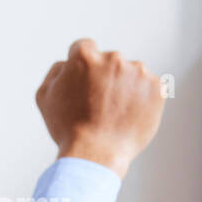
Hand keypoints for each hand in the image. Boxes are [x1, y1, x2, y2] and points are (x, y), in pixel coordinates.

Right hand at [35, 38, 164, 178]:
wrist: (95, 154)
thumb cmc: (66, 128)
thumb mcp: (45, 97)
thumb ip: (56, 72)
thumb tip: (67, 63)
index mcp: (84, 57)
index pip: (83, 47)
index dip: (80, 67)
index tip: (81, 83)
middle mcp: (113, 58)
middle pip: (109, 61)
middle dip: (104, 78)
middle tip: (96, 106)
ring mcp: (138, 71)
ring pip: (130, 74)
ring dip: (123, 88)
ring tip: (112, 115)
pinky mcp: (157, 86)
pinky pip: (148, 88)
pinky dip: (140, 100)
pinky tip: (127, 117)